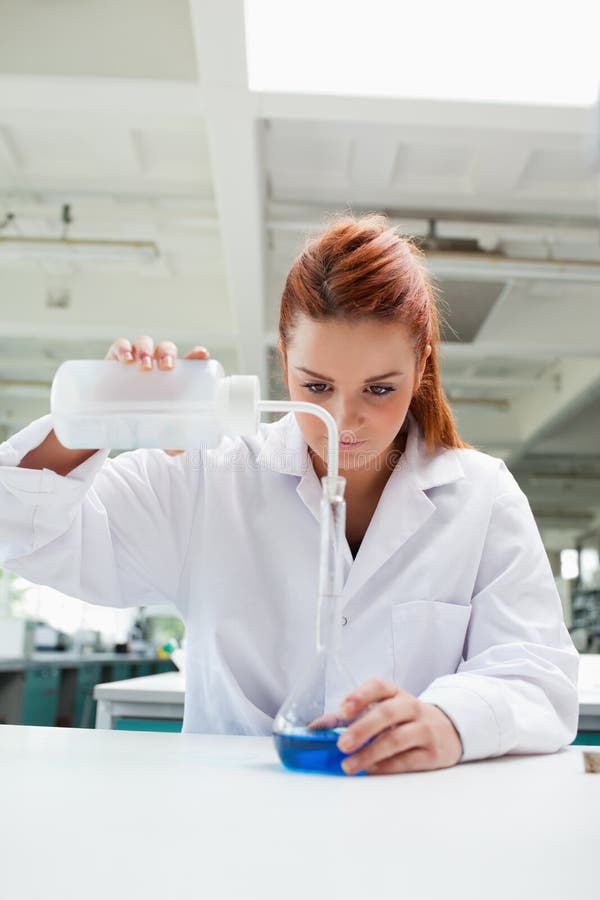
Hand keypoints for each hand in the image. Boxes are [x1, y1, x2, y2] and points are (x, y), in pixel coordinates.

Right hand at [104, 336, 210, 454]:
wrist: (108, 418)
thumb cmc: (141, 418)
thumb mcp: (158, 431)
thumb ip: (170, 441)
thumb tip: (180, 449)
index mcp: (172, 377)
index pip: (188, 361)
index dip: (196, 354)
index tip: (202, 353)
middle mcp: (155, 364)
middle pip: (166, 349)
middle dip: (168, 353)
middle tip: (166, 368)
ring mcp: (135, 359)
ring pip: (144, 343)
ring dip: (147, 350)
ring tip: (145, 366)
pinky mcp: (114, 359)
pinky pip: (120, 346)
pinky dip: (123, 348)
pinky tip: (125, 359)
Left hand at [336, 677, 462, 775]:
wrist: (449, 731)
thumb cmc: (406, 720)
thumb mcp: (384, 710)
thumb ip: (351, 717)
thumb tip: (316, 728)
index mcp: (396, 693)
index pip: (379, 686)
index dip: (360, 695)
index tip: (342, 710)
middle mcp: (412, 707)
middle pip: (387, 713)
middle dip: (362, 729)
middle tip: (342, 744)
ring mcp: (425, 729)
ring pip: (397, 739)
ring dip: (370, 753)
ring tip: (349, 765)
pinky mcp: (432, 753)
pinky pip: (407, 760)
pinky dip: (386, 767)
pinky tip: (371, 770)